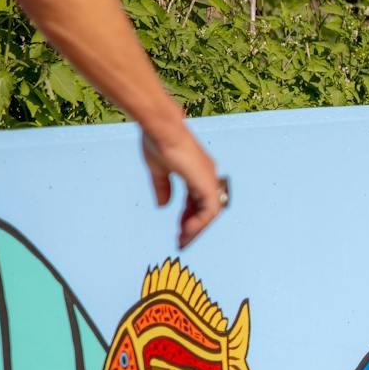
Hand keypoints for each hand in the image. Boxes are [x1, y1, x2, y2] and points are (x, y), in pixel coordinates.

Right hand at [142, 125, 223, 248]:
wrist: (161, 128)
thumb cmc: (158, 142)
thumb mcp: (159, 170)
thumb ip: (163, 187)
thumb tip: (162, 205)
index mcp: (197, 172)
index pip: (198, 201)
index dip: (189, 217)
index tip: (179, 230)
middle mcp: (207, 176)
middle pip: (206, 208)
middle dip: (194, 226)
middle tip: (182, 241)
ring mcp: (209, 179)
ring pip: (210, 212)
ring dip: (197, 228)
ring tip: (184, 240)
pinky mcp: (207, 183)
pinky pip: (209, 211)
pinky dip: (200, 222)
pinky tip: (187, 231)